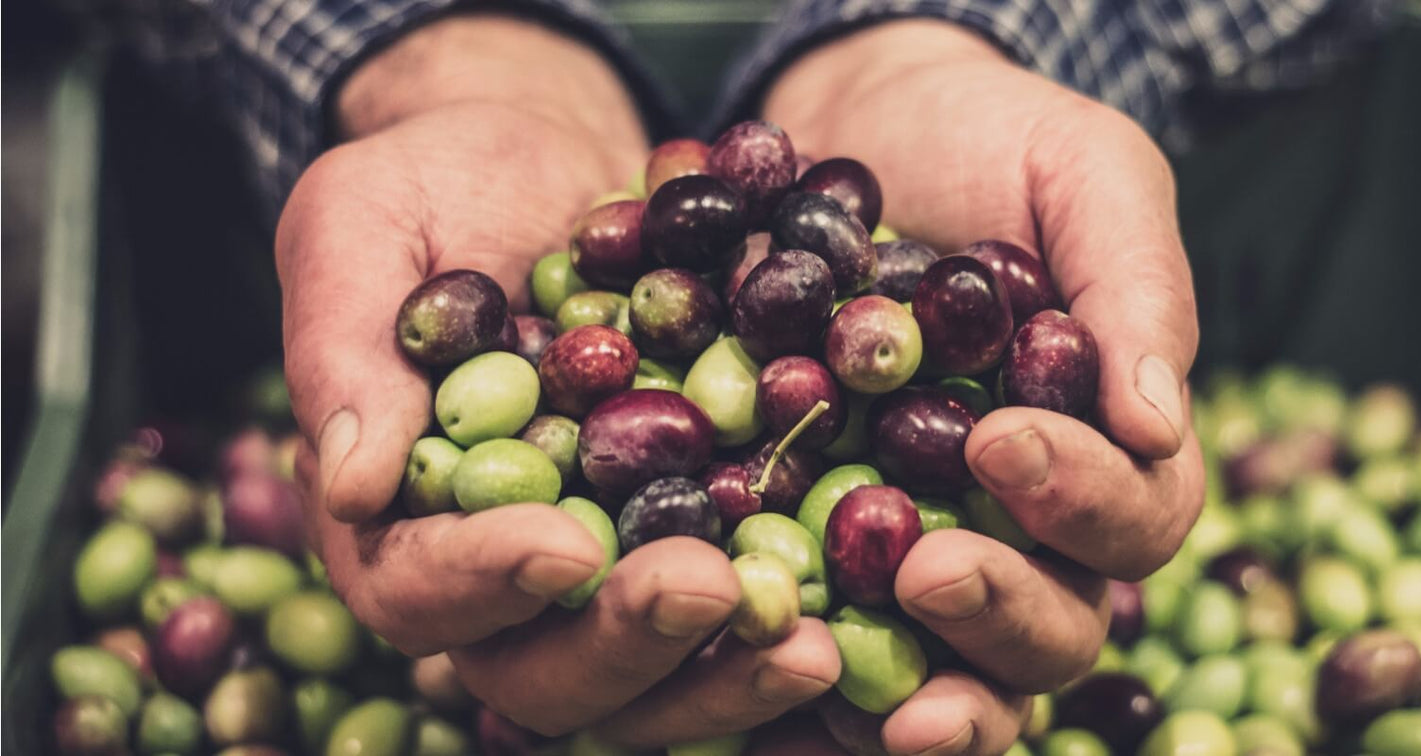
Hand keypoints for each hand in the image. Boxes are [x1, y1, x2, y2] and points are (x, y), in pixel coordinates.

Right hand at [279, 14, 838, 741]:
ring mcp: (609, 568)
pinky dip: (793, 617)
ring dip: (724, 670)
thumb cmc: (438, 183)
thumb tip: (349, 483)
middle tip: (707, 587)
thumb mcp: (363, 227)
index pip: (418, 590)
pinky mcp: (699, 537)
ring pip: (652, 675)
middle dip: (628, 641)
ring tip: (805, 640)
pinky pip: (739, 610)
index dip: (484, 581)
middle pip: (545, 669)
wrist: (558, 160)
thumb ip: (346, 350)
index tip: (563, 546)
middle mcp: (505, 573)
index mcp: (402, 519)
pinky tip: (856, 596)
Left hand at [765, 20, 1204, 753]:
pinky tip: (767, 676)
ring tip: (858, 682)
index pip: (1135, 515)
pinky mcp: (816, 543)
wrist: (856, 127)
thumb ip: (1135, 286)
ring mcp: (923, 540)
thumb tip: (1156, 422)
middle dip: (1001, 614)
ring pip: (949, 662)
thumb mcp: (1084, 173)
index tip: (1000, 440)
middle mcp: (1024, 520)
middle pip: (1054, 625)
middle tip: (928, 573)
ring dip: (915, 687)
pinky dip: (806, 674)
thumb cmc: (994, 142)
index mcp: (1108, 446)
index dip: (1082, 500)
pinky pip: (828, 635)